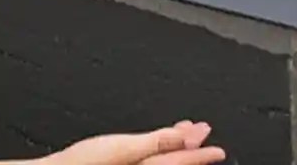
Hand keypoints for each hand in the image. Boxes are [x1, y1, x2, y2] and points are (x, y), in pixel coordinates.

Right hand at [43, 121, 225, 164]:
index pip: (181, 161)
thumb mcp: (121, 147)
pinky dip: (157, 153)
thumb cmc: (80, 164)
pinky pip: (147, 163)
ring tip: (185, 137)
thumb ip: (156, 141)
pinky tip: (158, 149)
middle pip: (173, 162)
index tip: (216, 148)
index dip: (201, 154)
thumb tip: (186, 136)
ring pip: (160, 162)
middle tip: (202, 135)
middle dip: (189, 148)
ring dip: (175, 149)